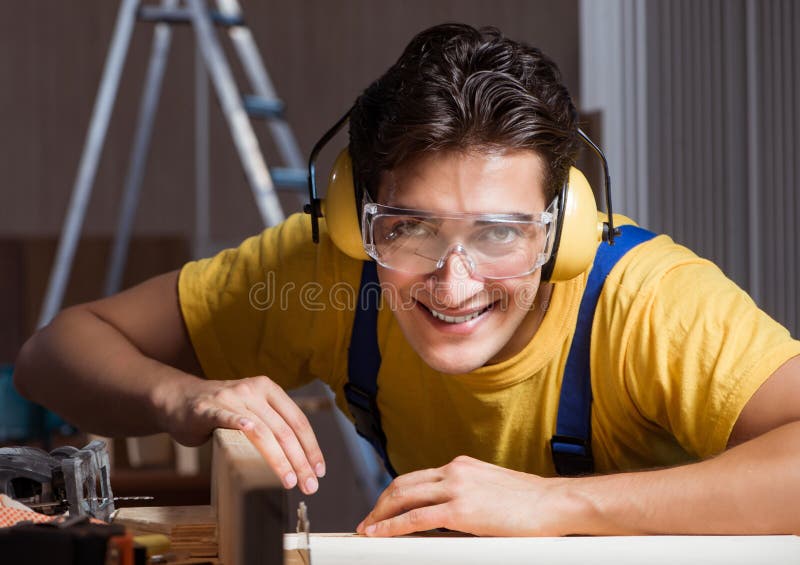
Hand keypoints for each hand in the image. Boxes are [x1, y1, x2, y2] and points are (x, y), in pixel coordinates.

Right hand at [161, 376, 325, 494]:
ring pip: (262, 431)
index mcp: (268, 389)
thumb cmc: (218, 411)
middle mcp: (252, 391)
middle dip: (300, 460)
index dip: (311, 446)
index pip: (297, 420)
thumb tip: (299, 460)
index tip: (319, 470)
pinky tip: (250, 431)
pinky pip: (226, 417)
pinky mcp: (207, 408)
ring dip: (279, 459)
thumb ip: (271, 424)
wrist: (177, 399)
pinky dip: (239, 423)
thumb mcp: (251, 410)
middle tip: (309, 485)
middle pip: (283, 429)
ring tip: (289, 480)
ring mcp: (230, 398)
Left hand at [356, 455, 573, 536]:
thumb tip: (451, 512)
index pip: (417, 477)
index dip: (395, 493)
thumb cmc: (532, 501)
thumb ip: (468, 494)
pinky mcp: (461, 510)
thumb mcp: (492, 488)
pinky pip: (416, 518)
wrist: (554, 502)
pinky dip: (393, 525)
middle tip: (369, 520)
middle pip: (403, 484)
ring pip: (403, 497)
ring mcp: (456, 488)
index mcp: (461, 465)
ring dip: (381, 514)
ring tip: (369, 529)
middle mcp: (455, 471)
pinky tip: (381, 534)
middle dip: (380, 503)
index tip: (384, 506)